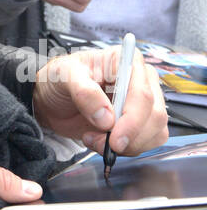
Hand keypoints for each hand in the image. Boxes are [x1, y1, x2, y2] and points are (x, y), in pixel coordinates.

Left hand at [34, 46, 167, 156]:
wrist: (53, 99)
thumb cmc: (60, 79)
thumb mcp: (63, 76)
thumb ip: (83, 92)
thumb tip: (107, 118)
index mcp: (126, 60)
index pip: (142, 93)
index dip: (132, 119)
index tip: (115, 139)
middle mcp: (140, 79)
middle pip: (154, 115)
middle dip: (130, 136)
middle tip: (102, 144)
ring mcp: (142, 102)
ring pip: (156, 131)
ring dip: (128, 145)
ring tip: (96, 140)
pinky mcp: (140, 122)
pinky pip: (148, 142)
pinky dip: (128, 149)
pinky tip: (103, 142)